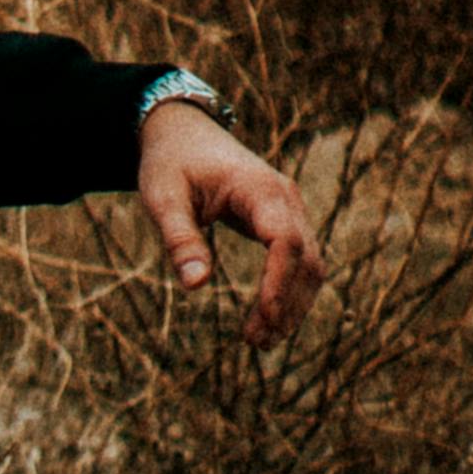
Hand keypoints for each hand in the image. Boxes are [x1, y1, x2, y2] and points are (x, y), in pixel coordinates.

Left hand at [139, 87, 324, 345]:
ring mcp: (290, 209)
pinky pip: (300, 261)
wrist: (183, 131)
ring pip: (310, 264)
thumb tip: (196, 286)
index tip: (263, 319)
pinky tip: (269, 318)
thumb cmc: (171, 163)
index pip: (285, 241)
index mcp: (259, 188)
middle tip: (256, 342)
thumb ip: (179, 238)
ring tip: (261, 340)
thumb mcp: (162, 196)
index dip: (279, 283)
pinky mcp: (285, 220)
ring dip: (293, 304)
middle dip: (287, 304)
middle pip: (306, 258)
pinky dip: (290, 291)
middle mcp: (285, 198)